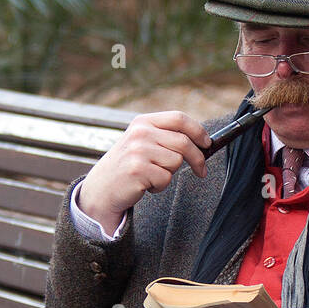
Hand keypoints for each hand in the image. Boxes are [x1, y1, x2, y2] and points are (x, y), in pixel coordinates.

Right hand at [76, 111, 212, 234]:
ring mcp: (138, 151)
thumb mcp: (141, 143)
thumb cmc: (127, 167)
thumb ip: (164, 137)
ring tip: (153, 176)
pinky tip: (145, 184)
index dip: (198, 131)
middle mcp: (140, 133)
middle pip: (183, 142)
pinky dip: (159, 186)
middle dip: (197, 159)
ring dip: (169, 174)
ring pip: (176, 162)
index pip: (179, 118)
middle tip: (201, 171)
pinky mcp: (138, 170)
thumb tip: (201, 142)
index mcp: (143, 122)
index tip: (207, 144)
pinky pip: (165, 179)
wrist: (101, 188)